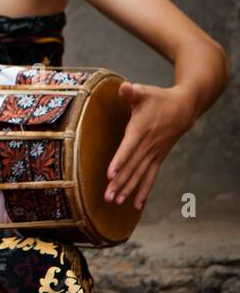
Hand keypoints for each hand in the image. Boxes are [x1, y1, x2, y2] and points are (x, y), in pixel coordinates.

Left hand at [105, 82, 194, 209]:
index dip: (120, 160)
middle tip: (107, 196)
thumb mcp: (144, 91)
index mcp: (140, 130)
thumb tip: (124, 87)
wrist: (184, 107)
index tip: (110, 174)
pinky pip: (150, 176)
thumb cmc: (158, 98)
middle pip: (132, 166)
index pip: (128, 147)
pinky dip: (143, 190)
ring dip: (128, 189)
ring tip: (115, 202)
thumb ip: (132, 91)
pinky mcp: (158, 158)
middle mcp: (147, 145)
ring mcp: (154, 153)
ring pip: (140, 174)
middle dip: (119, 182)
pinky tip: (136, 204)